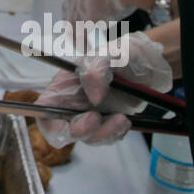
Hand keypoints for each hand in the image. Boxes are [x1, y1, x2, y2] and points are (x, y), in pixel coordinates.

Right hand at [35, 31, 172, 146]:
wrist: (148, 67)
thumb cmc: (124, 55)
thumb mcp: (109, 55)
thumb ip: (96, 70)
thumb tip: (93, 97)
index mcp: (63, 85)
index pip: (44, 110)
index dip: (50, 123)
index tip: (68, 125)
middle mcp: (72, 103)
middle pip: (64, 131)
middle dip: (83, 131)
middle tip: (97, 119)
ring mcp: (89, 115)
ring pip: (88, 138)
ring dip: (105, 133)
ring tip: (122, 119)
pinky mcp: (107, 124)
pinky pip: (106, 138)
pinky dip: (116, 134)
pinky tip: (124, 121)